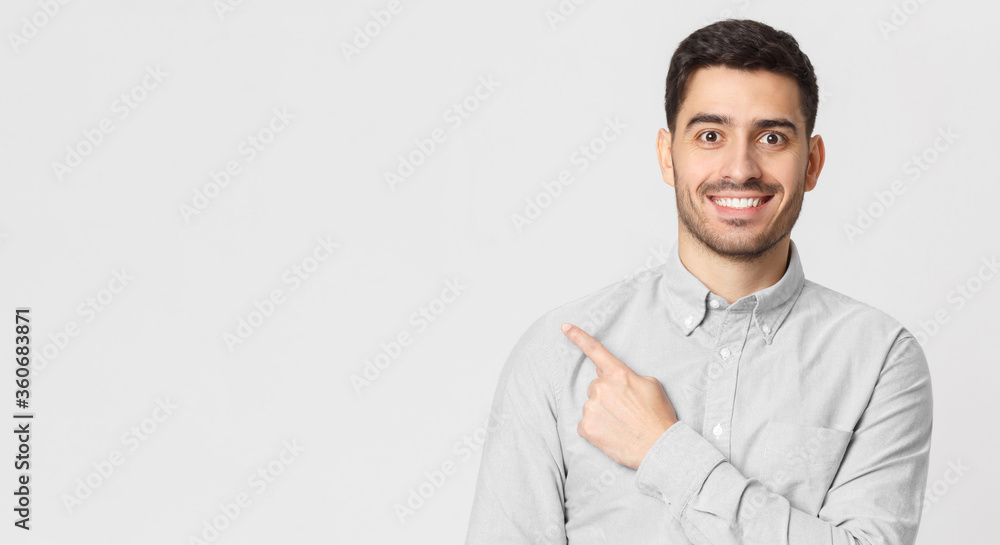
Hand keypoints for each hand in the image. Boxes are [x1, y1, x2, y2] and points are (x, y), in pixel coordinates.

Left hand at [561, 322, 677, 469]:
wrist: (659, 448)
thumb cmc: (658, 417)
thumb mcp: (651, 385)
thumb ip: (627, 375)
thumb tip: (607, 374)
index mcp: (618, 374)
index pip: (595, 351)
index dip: (578, 337)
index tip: (564, 327)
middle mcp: (601, 387)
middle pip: (595, 386)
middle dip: (606, 395)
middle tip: (625, 410)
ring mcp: (591, 408)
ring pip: (590, 406)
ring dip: (602, 413)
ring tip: (622, 424)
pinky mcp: (586, 428)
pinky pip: (585, 424)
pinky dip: (595, 429)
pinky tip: (611, 434)